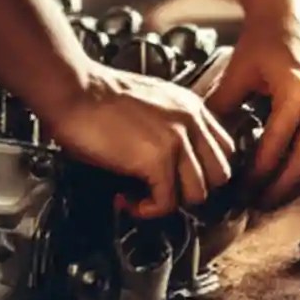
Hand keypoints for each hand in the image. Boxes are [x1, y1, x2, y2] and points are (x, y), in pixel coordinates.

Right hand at [45, 61, 235, 217]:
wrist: (74, 90)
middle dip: (193, 189)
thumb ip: (171, 124)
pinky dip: (147, 210)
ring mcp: (177, 140)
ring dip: (170, 202)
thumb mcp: (151, 101)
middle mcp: (191, 121)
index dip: (205, 170)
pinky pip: (166, 203)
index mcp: (192, 107)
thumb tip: (173, 159)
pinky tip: (127, 199)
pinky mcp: (156, 159)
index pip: (225, 149)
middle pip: (220, 174)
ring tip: (142, 195)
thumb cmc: (98, 97)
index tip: (180, 177)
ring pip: (198, 194)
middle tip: (164, 189)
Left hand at [205, 12, 299, 205]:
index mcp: (298, 93)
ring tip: (269, 197)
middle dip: (277, 191)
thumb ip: (219, 112)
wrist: (290, 16)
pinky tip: (286, 176)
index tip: (239, 192)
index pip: (275, 150)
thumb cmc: (262, 41)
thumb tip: (203, 149)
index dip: (256, 178)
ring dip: (294, 186)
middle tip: (255, 206)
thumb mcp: (235, 75)